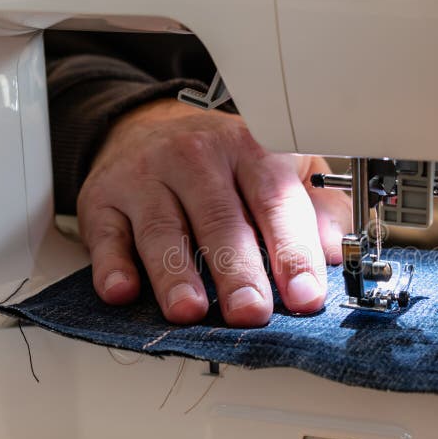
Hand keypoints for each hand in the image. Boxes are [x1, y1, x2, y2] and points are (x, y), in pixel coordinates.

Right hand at [77, 99, 350, 326]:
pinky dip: (111, 265)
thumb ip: (314, 209)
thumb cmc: (223, 161)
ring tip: (190, 310)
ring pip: (163, 228)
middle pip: (219, 219)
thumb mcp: (281, 168)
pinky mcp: (103, 199)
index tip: (305, 294)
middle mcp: (196, 158)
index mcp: (249, 150)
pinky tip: (121, 291)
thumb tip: (334, 252)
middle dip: (236, 270)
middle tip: (250, 312)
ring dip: (175, 273)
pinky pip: (107, 234)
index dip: (292, 251)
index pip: (275, 202)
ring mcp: (146, 177)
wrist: (146, 126)